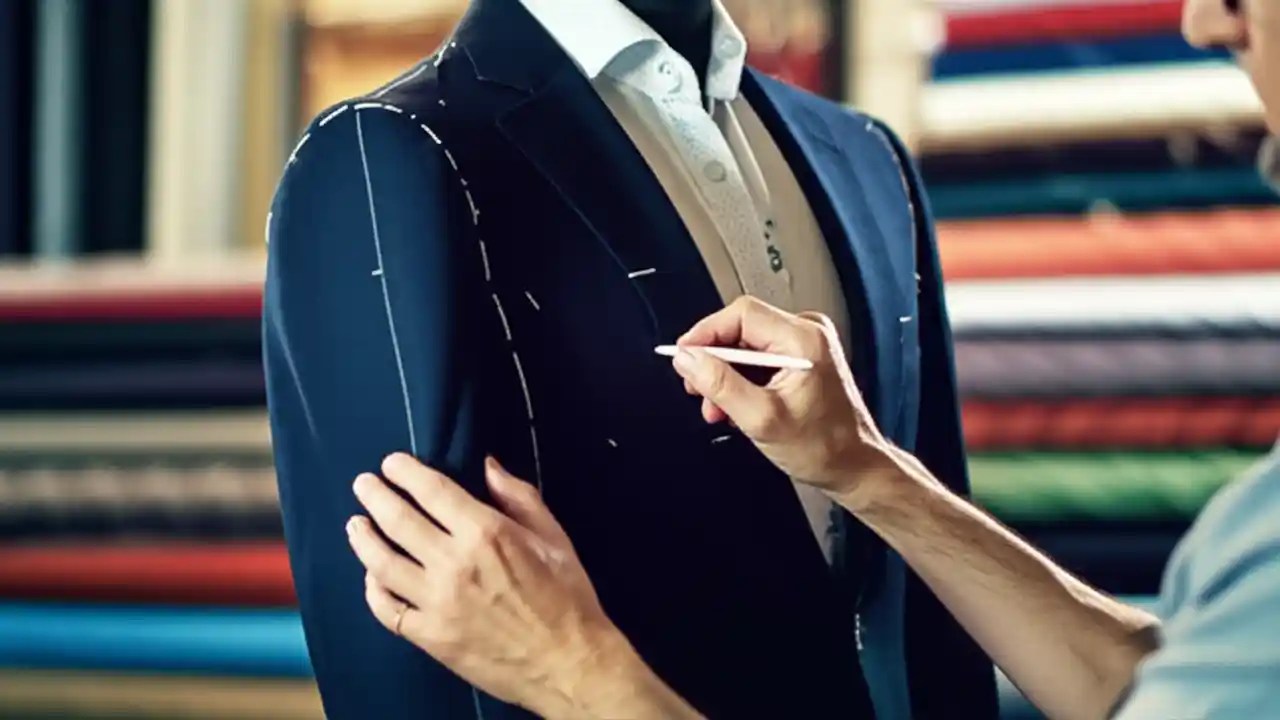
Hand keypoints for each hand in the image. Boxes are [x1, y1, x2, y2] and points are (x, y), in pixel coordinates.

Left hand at [346, 454, 658, 718]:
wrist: (568, 662)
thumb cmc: (568, 598)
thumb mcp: (554, 537)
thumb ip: (519, 497)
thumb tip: (488, 466)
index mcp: (486, 533)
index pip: (431, 491)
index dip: (405, 472)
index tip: (391, 463)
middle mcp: (454, 564)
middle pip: (398, 520)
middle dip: (375, 496)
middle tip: (363, 484)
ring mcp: (437, 603)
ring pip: (382, 563)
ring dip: (363, 539)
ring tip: (355, 525)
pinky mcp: (430, 636)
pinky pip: (388, 610)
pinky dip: (373, 591)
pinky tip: (371, 577)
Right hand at [672, 296, 896, 505]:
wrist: (853, 464)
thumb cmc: (823, 446)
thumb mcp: (760, 418)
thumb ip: (720, 384)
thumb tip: (688, 359)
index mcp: (803, 339)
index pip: (741, 314)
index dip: (705, 333)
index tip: (683, 355)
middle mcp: (807, 333)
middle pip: (741, 328)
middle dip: (713, 361)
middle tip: (698, 389)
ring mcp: (806, 344)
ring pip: (746, 346)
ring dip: (725, 376)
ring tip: (717, 407)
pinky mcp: (801, 358)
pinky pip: (758, 357)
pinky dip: (741, 380)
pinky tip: (735, 405)